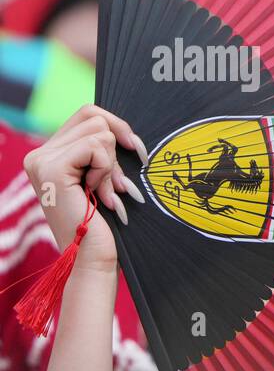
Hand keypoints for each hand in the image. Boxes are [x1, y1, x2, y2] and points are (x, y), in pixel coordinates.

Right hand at [22, 104, 147, 273]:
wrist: (93, 255)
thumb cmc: (103, 220)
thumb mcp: (103, 177)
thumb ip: (103, 151)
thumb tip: (123, 130)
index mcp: (49, 154)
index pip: (87, 114)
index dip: (117, 126)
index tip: (136, 149)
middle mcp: (39, 154)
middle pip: (94, 118)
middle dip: (114, 151)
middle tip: (115, 184)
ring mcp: (42, 160)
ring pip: (99, 132)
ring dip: (111, 165)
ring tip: (105, 192)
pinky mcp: (52, 168)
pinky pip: (96, 146)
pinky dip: (106, 170)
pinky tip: (98, 193)